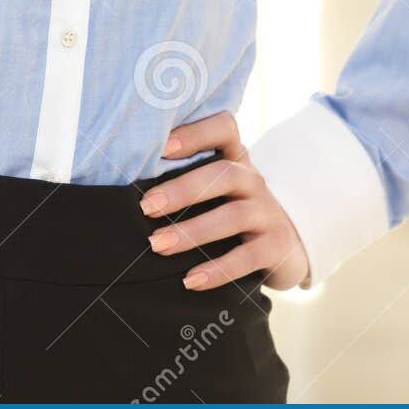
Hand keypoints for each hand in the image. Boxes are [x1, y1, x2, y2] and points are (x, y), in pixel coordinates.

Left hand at [138, 110, 308, 290]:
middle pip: (223, 174)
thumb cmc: (231, 208)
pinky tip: (190, 280)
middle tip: (146, 206)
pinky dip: (218, 270)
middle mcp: (252, 179)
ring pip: (233, 216)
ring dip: (192, 232)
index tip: (161, 146)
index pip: (223, 128)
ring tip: (157, 245)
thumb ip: (184, 176)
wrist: (285, 244)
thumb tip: (124, 183)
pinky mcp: (276, 247)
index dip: (194, 133)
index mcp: (234, 157)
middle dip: (182, 189)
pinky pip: (248, 257)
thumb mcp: (215, 186)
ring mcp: (268, 212)